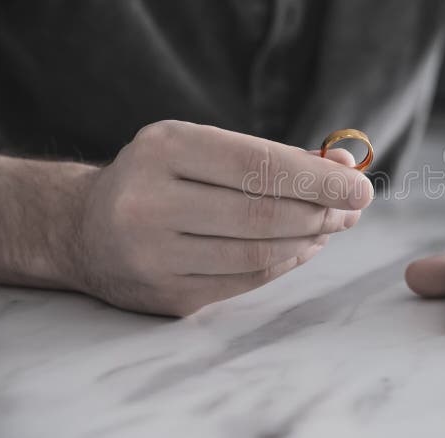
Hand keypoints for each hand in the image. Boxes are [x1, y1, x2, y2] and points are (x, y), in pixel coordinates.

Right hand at [70, 120, 372, 315]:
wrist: (83, 227)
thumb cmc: (161, 178)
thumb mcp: (204, 148)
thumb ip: (272, 156)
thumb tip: (342, 166)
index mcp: (163, 150)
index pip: (258, 166)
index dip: (318, 179)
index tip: (360, 185)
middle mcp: (149, 203)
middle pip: (263, 214)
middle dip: (322, 211)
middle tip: (353, 208)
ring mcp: (153, 257)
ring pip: (258, 254)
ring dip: (310, 239)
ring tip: (333, 224)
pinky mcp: (165, 298)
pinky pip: (246, 282)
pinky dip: (286, 263)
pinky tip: (305, 246)